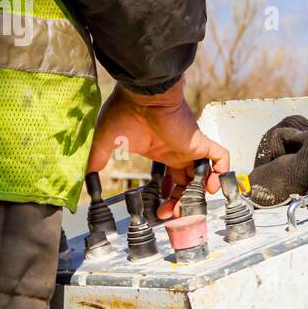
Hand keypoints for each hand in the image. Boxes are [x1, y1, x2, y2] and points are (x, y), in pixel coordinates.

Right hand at [86, 78, 228, 218]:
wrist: (140, 93)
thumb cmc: (123, 111)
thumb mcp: (105, 143)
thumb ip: (97, 162)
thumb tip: (86, 179)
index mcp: (160, 152)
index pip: (171, 180)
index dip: (168, 197)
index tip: (157, 210)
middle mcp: (177, 152)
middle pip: (187, 183)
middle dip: (180, 202)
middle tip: (169, 215)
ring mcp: (190, 147)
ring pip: (205, 175)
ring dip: (199, 194)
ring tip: (188, 208)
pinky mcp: (200, 141)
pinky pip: (221, 158)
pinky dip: (221, 173)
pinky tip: (209, 187)